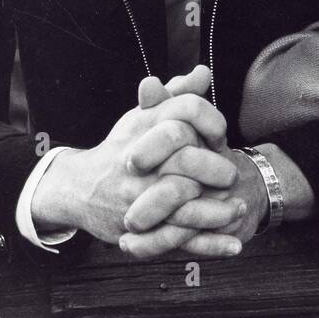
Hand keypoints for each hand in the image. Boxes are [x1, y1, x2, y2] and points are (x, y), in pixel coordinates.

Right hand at [35, 66, 243, 255]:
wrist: (79, 188)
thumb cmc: (121, 148)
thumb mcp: (143, 118)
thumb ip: (176, 96)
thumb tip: (204, 72)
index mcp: (142, 129)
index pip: (185, 114)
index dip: (211, 122)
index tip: (221, 134)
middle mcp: (139, 164)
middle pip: (187, 161)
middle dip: (216, 169)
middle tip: (232, 175)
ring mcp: (138, 199)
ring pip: (184, 205)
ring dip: (218, 209)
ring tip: (239, 207)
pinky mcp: (140, 232)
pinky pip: (178, 241)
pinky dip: (210, 245)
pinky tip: (235, 244)